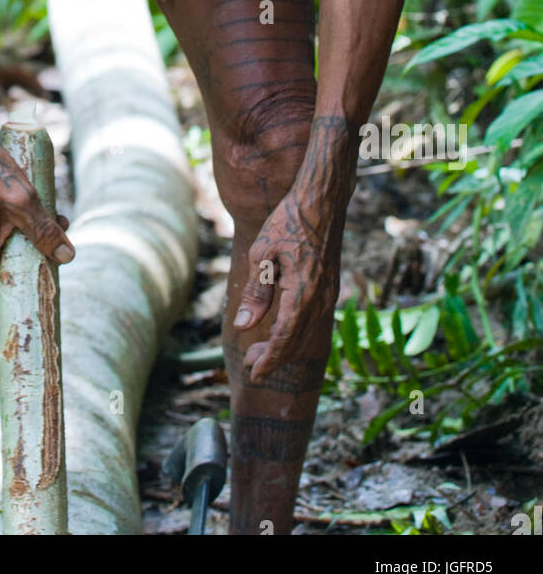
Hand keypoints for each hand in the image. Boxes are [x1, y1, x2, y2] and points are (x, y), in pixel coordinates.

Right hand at [0, 112, 73, 324]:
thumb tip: (67, 257)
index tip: (18, 322)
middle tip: (58, 255)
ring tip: (57, 222)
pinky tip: (37, 210)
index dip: (0, 314)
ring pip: (1, 247)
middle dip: (30, 265)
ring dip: (28, 241)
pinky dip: (17, 228)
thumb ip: (44, 230)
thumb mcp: (24, 201)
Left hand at [233, 189, 343, 384]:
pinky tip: (282, 329)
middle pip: (296, 342)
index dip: (268, 359)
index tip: (252, 374)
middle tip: (250, 366)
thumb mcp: (262, 253)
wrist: (323, 200)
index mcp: (303, 294)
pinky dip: (296, 332)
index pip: (284, 338)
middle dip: (273, 358)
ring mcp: (328, 294)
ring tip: (260, 352)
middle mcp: (320, 300)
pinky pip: (313, 320)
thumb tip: (244, 325)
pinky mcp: (329, 287)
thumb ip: (255, 292)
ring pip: (306, 333)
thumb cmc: (289, 221)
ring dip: (284, 346)